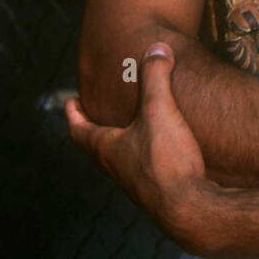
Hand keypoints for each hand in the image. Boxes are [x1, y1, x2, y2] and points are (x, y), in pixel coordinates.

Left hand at [65, 42, 216, 251]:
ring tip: (127, 133)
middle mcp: (116, 169)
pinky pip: (143, 172)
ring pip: (119, 162)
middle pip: (96, 148)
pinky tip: (162, 154)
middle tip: (93, 116)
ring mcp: (136, 185)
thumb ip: (156, 77)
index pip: (79, 131)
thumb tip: (157, 48)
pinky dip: (143, 158)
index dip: (73, 115)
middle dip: (93, 130)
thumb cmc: (167, 161)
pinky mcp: (158, 194)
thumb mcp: (159, 111)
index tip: (68, 103)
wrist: (190, 210)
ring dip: (118, 146)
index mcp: (107, 149)